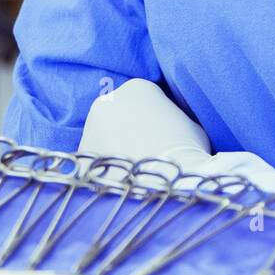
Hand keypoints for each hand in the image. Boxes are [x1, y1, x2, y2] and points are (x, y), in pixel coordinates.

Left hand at [78, 79, 274, 195]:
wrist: (168, 187)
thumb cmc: (188, 154)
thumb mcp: (194, 126)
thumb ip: (178, 119)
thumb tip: (174, 127)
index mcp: (138, 87)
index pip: (146, 101)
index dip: (158, 122)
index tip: (167, 141)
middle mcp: (107, 102)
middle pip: (119, 118)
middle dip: (130, 136)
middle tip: (148, 159)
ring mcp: (89, 130)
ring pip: (103, 141)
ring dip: (115, 155)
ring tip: (136, 177)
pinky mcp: (79, 161)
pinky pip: (94, 166)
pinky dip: (105, 175)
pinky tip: (122, 188)